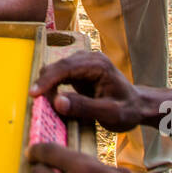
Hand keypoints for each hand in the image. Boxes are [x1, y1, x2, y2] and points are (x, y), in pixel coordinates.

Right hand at [29, 51, 146, 131]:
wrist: (137, 106)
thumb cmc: (128, 110)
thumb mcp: (110, 114)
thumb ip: (85, 107)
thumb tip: (57, 102)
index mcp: (98, 65)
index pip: (66, 67)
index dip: (48, 80)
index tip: (34, 94)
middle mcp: (89, 58)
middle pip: (58, 65)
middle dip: (45, 83)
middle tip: (38, 103)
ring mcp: (83, 63)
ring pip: (56, 69)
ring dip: (47, 85)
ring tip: (47, 104)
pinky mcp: (79, 70)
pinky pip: (59, 75)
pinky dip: (52, 86)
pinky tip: (52, 99)